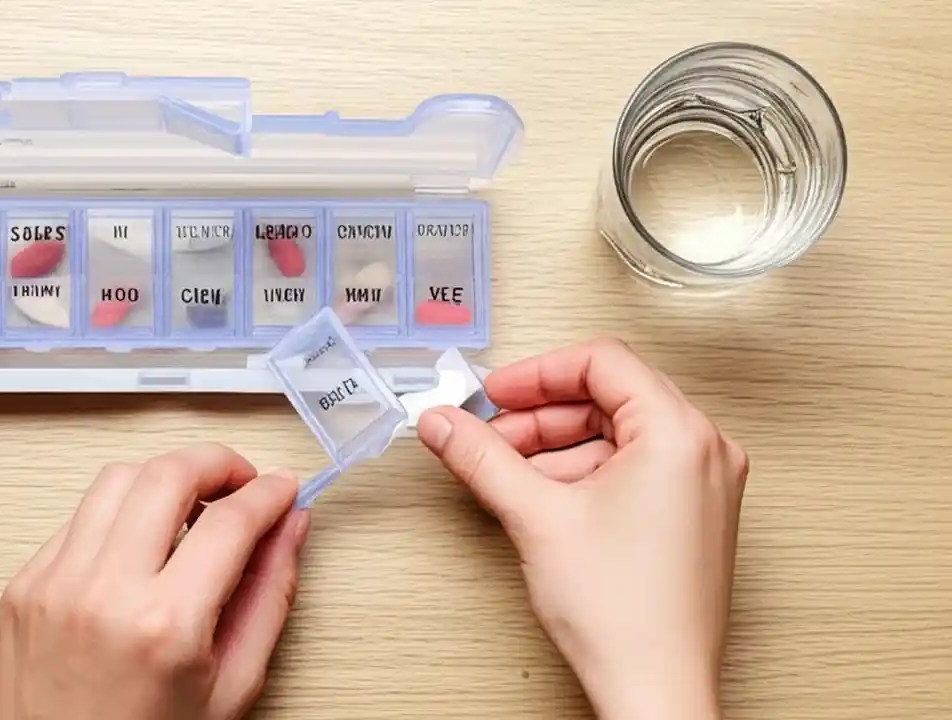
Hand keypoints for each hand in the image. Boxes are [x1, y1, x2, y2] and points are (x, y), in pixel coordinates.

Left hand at [0, 444, 308, 719]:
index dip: (268, 493)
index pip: (230, 522)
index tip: (284, 488)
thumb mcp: (230, 686)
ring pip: (118, 478)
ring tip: (193, 507)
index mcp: (164, 626)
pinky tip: (142, 543)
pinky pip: (79, 516)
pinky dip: (120, 512)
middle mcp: (102, 592)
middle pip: (167, 474)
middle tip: (241, 483)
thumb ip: (269, 598)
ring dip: (165, 478)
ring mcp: (53, 582)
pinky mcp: (23, 584)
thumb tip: (289, 527)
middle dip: (217, 462)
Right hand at [417, 339, 747, 719]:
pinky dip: (584, 473)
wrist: (656, 691)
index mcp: (680, 433)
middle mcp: (704, 450)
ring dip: (557, 446)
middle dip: (541, 414)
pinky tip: (542, 498)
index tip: (494, 394)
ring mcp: (705, 484)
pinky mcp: (694, 515)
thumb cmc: (624, 614)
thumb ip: (480, 457)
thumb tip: (443, 423)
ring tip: (508, 473)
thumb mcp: (535, 515)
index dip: (537, 372)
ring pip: (618, 435)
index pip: (602, 361)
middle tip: (490, 434)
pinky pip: (634, 468)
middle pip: (610, 396)